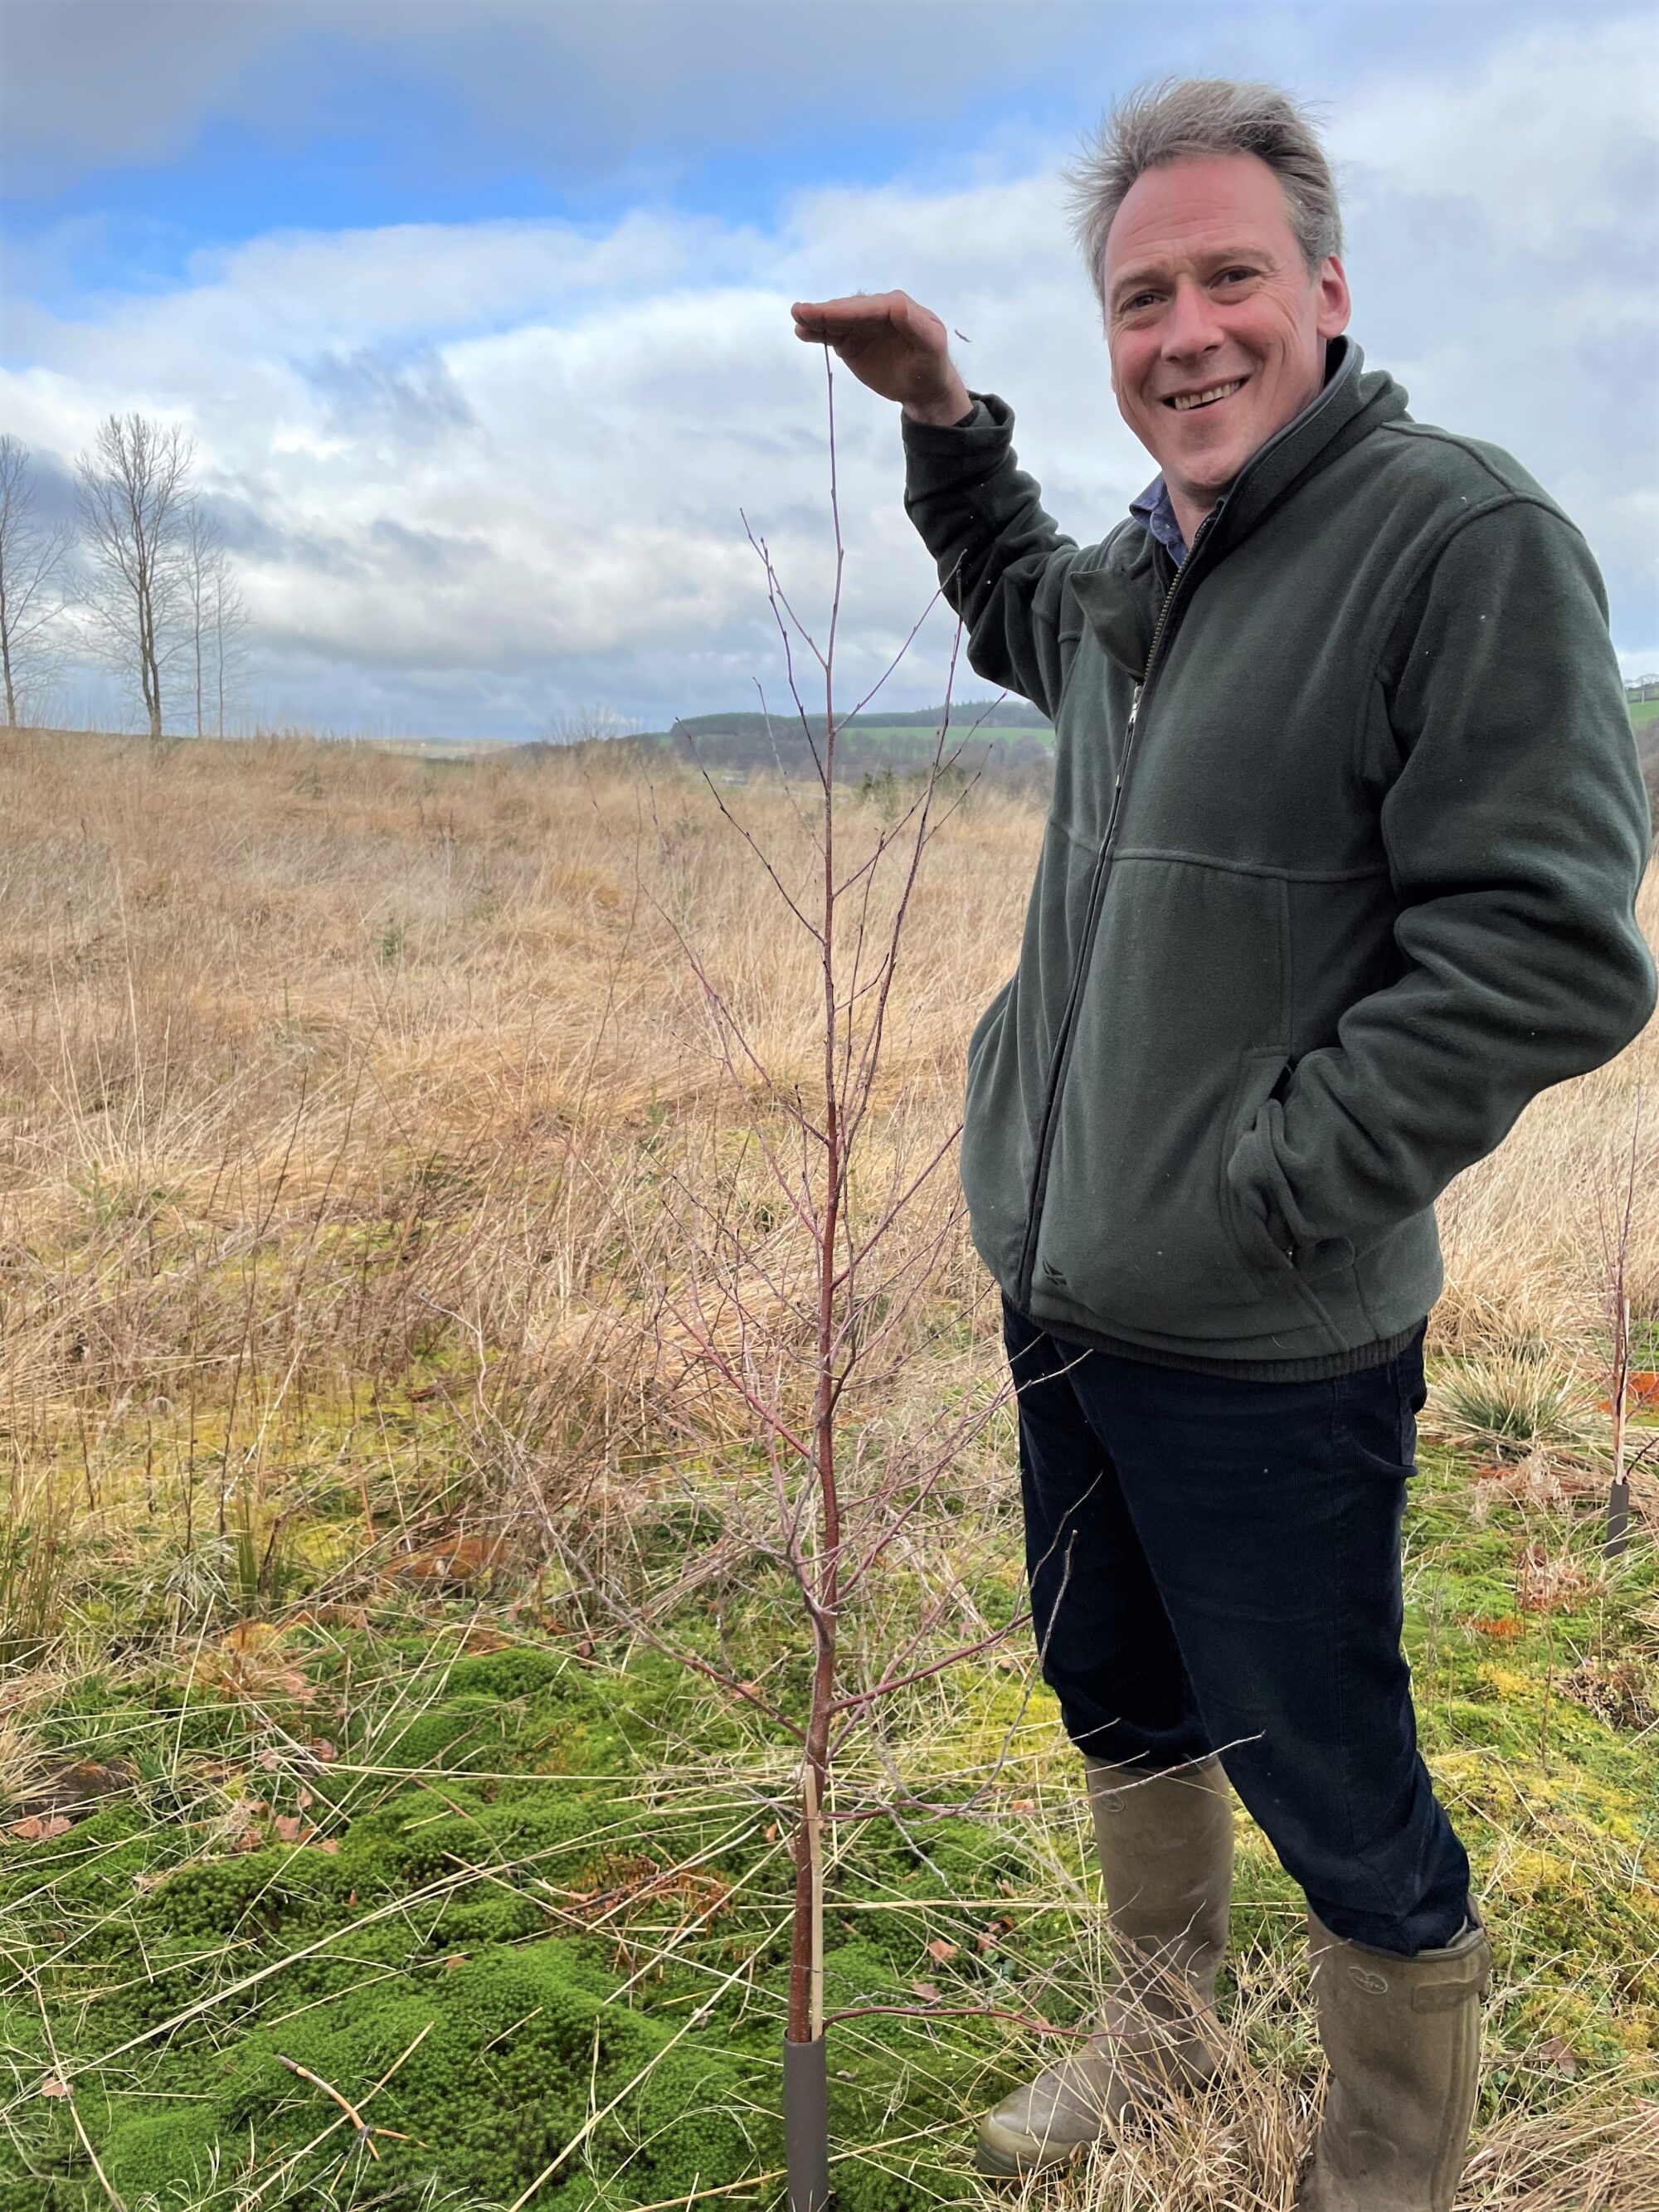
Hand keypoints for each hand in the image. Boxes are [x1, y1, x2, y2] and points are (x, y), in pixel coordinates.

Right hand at [790, 290, 972, 425]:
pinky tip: (802, 332)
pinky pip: (832, 335)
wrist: (923, 386)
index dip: (846, 309)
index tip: (825, 312)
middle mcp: (875, 311)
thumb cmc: (931, 364)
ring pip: (836, 321)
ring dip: (816, 320)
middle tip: (800, 311)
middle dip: (825, 311)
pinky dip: (817, 334)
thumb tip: (896, 304)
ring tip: (797, 317)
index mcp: (896, 306)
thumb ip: (915, 324)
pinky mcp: (851, 342)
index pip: (868, 307)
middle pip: (847, 310)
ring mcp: (861, 326)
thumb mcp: (931, 344)